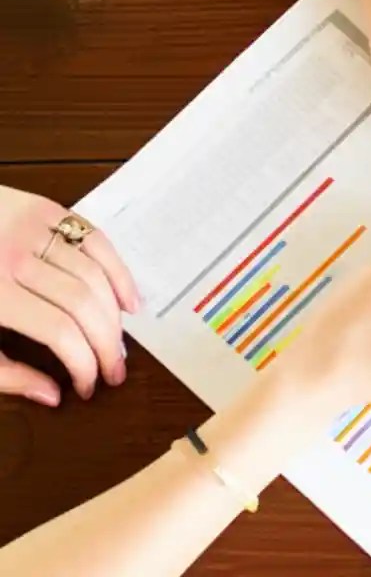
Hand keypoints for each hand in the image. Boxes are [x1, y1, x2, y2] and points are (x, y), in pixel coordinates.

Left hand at [0, 186, 139, 405]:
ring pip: (94, 274)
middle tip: (115, 371)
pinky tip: (127, 301)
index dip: (84, 364)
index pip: (60, 332)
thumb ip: (2, 374)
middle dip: (108, 344)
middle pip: (83, 304)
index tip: (90, 386)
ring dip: (116, 315)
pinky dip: (118, 270)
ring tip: (119, 343)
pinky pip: (95, 239)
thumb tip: (53, 394)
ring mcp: (30, 227)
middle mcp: (13, 256)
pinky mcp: (42, 208)